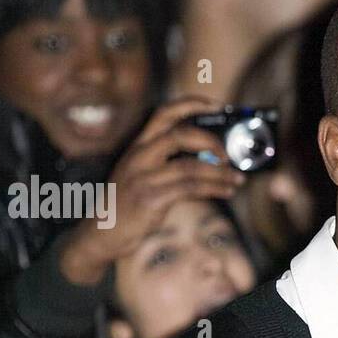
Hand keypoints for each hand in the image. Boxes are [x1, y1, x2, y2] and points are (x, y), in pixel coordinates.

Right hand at [60, 96, 245, 284]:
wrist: (101, 232)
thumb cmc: (126, 205)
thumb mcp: (140, 175)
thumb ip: (167, 163)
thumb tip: (210, 160)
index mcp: (137, 147)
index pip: (163, 114)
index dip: (190, 105)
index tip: (215, 105)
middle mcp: (139, 157)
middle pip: (179, 135)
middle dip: (210, 141)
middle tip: (227, 155)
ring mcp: (143, 178)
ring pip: (190, 167)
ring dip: (220, 173)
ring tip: (237, 179)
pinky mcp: (150, 199)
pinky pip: (190, 189)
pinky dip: (213, 189)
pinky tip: (226, 191)